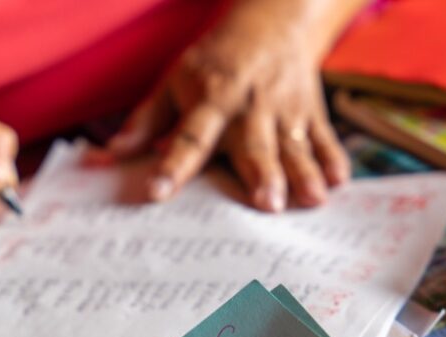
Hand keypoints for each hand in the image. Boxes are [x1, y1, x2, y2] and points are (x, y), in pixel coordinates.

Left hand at [105, 3, 350, 212]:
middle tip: (267, 204)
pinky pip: (325, 137)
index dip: (172, 164)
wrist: (274, 23)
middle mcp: (249, 107)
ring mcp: (285, 111)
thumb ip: (144, 122)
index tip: (157, 192)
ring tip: (312, 200)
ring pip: (295, 146)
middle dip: (263, 174)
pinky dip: (334, 158)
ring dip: (304, 172)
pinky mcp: (312, 113)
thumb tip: (105, 156)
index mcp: (211, 100)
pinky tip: (340, 182)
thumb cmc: (216, 63)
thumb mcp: (175, 82)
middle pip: (254, 145)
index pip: (190, 136)